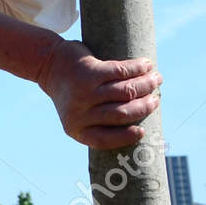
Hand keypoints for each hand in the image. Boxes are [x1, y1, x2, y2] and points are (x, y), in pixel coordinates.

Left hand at [36, 40, 161, 148]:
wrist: (48, 64)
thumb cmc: (73, 93)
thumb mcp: (78, 114)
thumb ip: (100, 123)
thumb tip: (141, 129)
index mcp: (76, 129)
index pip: (104, 139)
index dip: (126, 137)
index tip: (143, 131)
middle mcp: (79, 112)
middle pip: (121, 113)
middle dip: (144, 106)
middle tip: (156, 100)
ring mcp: (83, 92)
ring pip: (124, 91)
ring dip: (146, 84)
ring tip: (156, 80)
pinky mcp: (88, 72)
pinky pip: (120, 71)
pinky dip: (138, 68)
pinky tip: (147, 65)